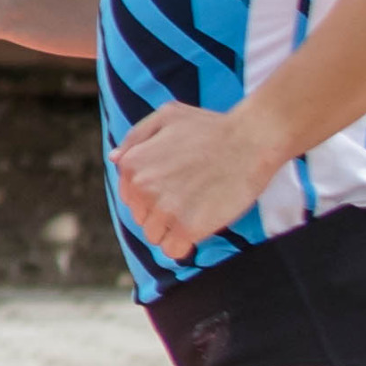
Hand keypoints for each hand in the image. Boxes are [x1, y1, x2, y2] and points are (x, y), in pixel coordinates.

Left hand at [111, 101, 277, 259]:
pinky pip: (173, 250)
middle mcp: (142, 188)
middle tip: (191, 194)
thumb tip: (114, 159)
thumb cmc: (212, 126)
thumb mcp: (167, 115)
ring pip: (155, 235)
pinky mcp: (187, 228)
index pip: (131, 197)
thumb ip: (136, 137)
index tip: (178, 185)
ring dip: (173, 229)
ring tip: (197, 208)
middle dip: (162, 212)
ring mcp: (164, 210)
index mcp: (132, 164)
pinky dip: (183, 245)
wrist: (251, 140)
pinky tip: (199, 227)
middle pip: (142, 218)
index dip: (153, 195)